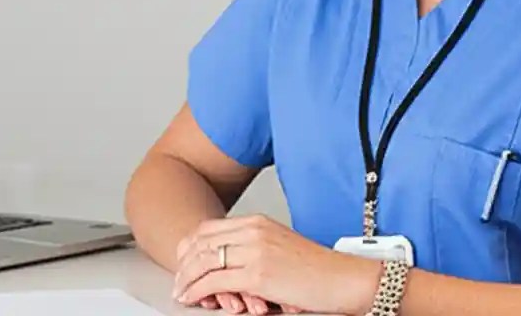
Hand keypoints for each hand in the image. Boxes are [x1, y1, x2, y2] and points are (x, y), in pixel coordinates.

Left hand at [172, 215, 381, 314]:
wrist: (343, 278)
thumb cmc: (318, 268)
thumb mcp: (281, 246)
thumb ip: (256, 246)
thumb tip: (231, 261)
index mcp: (257, 223)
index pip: (209, 229)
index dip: (190, 246)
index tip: (183, 260)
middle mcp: (253, 232)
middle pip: (201, 243)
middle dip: (183, 263)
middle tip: (177, 279)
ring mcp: (254, 252)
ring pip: (204, 262)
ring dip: (186, 279)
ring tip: (181, 292)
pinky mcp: (257, 276)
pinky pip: (215, 282)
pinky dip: (198, 291)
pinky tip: (194, 298)